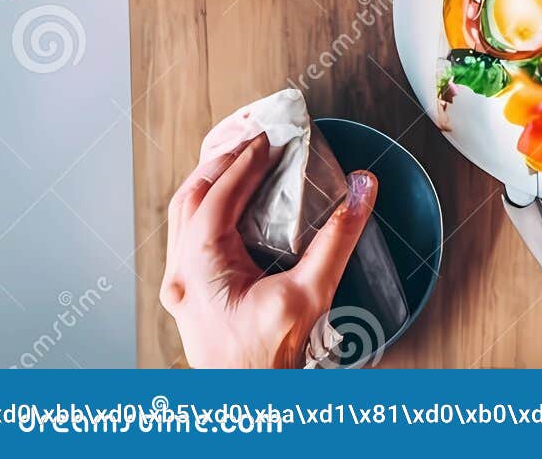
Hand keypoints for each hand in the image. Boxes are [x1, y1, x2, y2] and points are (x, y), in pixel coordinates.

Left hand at [160, 135, 377, 367]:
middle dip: (218, 163)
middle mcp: (181, 278)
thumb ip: (337, 239)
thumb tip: (360, 190)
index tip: (266, 142)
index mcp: (200, 274)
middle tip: (250, 138)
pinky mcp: (191, 293)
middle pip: (187, 202)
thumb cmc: (271, 359)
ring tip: (239, 158)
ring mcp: (181, 287)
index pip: (213, 203)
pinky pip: (189, 236)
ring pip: (182, 218)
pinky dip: (209, 206)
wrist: (251, 401)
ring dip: (210, 183)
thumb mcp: (311, 295)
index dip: (240, 167)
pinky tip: (230, 200)